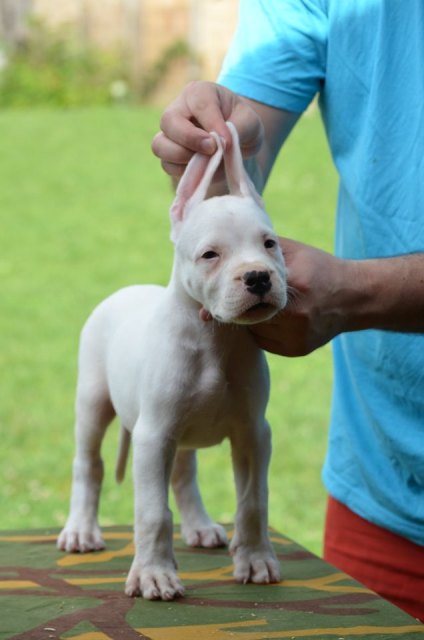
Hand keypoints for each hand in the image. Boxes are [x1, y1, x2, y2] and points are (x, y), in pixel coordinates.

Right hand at [151, 81, 263, 182]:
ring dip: (182, 157)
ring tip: (206, 161)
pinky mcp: (169, 156)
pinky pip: (167, 165)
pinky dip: (184, 172)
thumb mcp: (251, 123)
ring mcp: (170, 134)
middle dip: (190, 140)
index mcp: (199, 93)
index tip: (227, 141)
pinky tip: (202, 170)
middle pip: (168, 121)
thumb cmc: (242, 126)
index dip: (212, 124)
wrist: (236, 144)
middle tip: (212, 150)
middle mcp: (178, 110)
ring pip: (160, 145)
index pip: (199, 104)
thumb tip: (223, 143)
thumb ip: (240, 128)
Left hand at [250, 238, 423, 356]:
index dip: (239, 288)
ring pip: (255, 330)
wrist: (354, 298)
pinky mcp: (297, 349)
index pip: (253, 289)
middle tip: (236, 299)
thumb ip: (267, 248)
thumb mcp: (297, 251)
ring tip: (254, 307)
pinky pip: (265, 342)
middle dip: (243, 305)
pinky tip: (270, 320)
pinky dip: (262, 332)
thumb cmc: (320, 269)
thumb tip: (236, 245)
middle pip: (251, 312)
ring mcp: (297, 335)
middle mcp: (297, 313)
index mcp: (296, 283)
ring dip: (251, 320)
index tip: (227, 288)